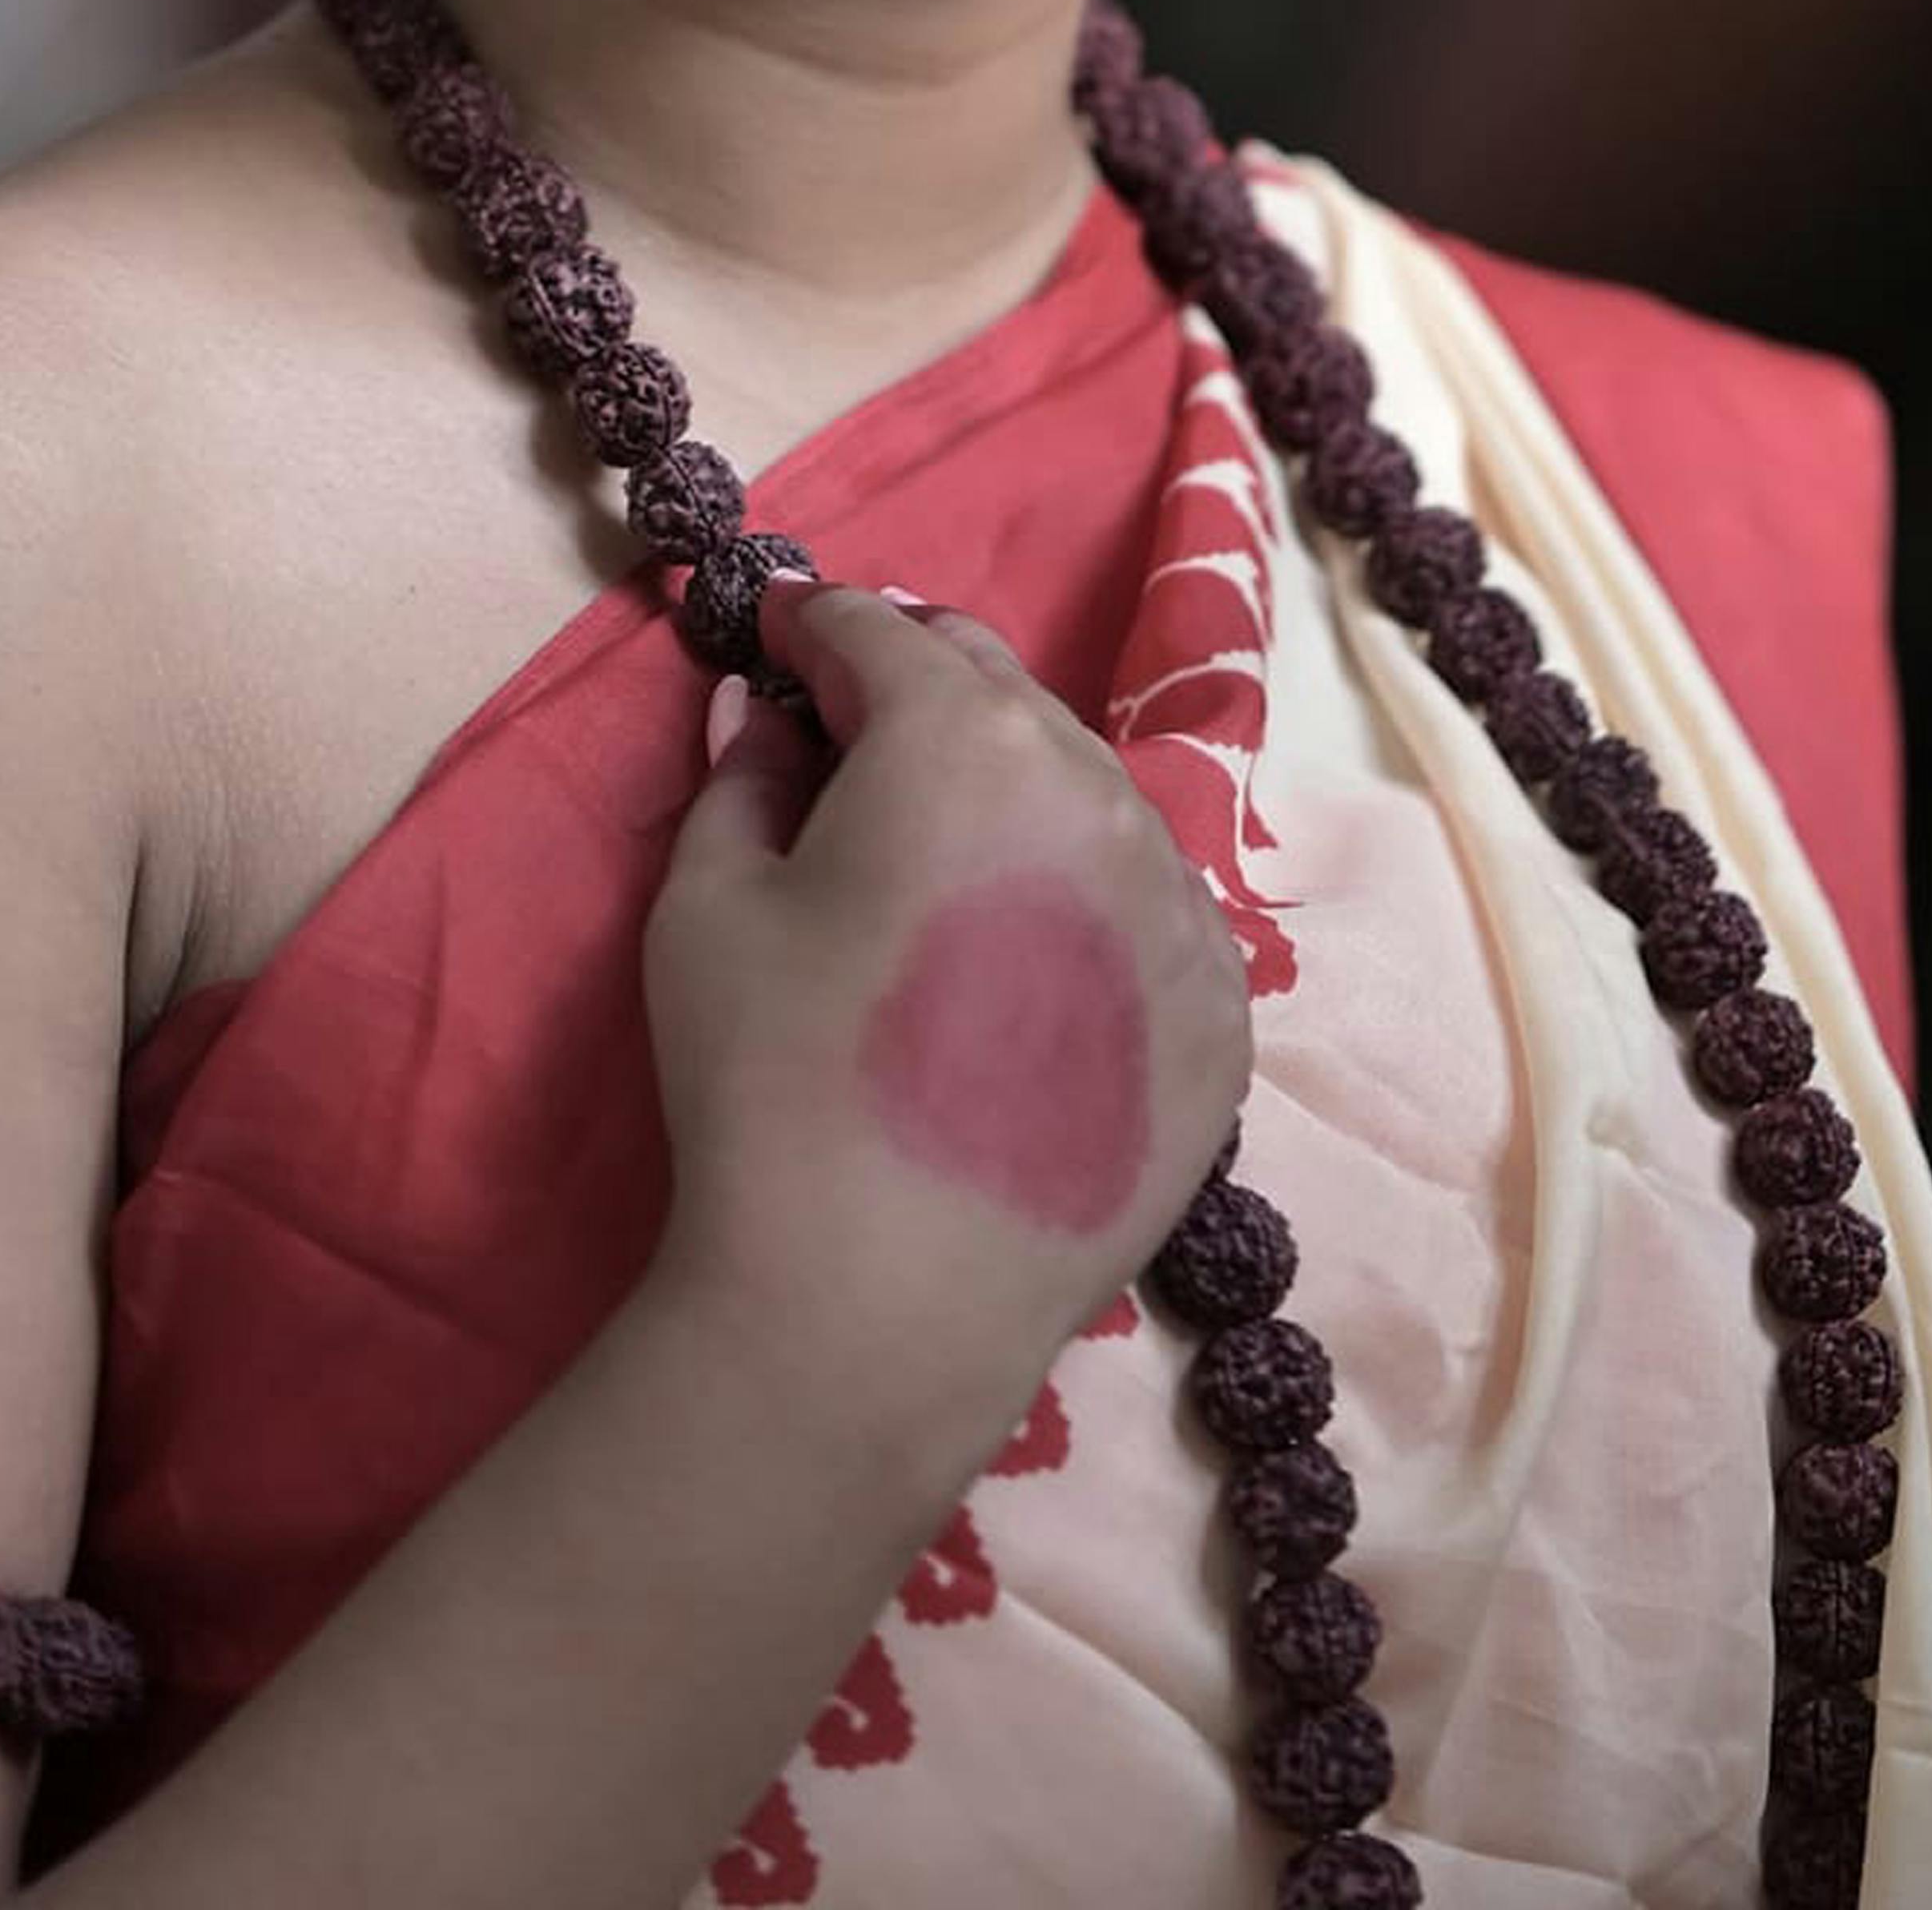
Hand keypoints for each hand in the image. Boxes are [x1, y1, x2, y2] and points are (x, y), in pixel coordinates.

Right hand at [640, 580, 1249, 1456]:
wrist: (877, 1307)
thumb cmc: (769, 1084)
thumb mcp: (709, 905)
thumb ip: (743, 777)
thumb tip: (768, 714)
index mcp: (964, 740)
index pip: (882, 633)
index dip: (815, 625)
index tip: (778, 638)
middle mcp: (1100, 792)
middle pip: (996, 694)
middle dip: (916, 690)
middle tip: (847, 724)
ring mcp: (1182, 907)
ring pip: (1086, 796)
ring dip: (1009, 793)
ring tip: (936, 855)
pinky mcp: (1222, 1016)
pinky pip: (1149, 909)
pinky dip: (1085, 900)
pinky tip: (1022, 962)